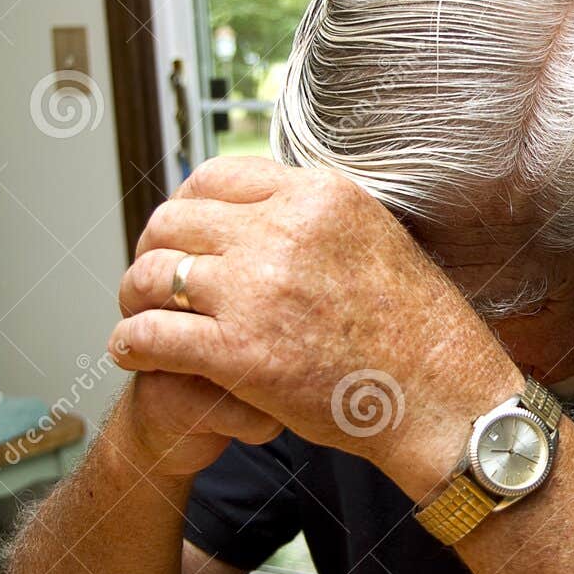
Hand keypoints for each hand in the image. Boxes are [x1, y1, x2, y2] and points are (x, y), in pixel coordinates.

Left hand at [109, 158, 518, 499]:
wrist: (443, 398)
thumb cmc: (420, 331)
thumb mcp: (378, 238)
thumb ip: (319, 218)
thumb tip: (272, 207)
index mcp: (317, 197)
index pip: (216, 175)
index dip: (186, 204)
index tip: (182, 232)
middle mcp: (283, 232)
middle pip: (173, 220)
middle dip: (153, 250)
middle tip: (153, 279)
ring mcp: (257, 292)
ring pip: (153, 275)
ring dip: (135, 296)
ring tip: (138, 316)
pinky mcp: (239, 353)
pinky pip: (152, 335)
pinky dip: (130, 344)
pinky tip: (133, 353)